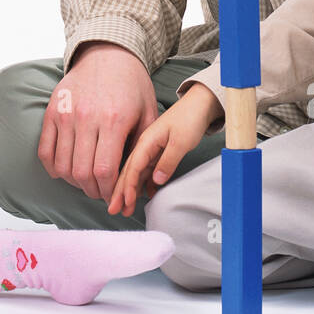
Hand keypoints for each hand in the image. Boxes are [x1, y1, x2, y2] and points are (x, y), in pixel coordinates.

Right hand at [38, 42, 158, 201]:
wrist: (108, 53)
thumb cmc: (132, 85)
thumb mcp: (149, 113)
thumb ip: (144, 148)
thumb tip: (140, 184)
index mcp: (114, 120)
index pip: (104, 171)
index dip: (108, 191)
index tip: (113, 195)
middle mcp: (86, 117)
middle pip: (82, 173)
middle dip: (92, 191)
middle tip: (100, 192)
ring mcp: (65, 114)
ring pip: (62, 166)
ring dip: (73, 182)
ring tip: (85, 182)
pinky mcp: (52, 111)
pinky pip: (45, 151)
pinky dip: (53, 168)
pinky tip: (66, 170)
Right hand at [107, 83, 220, 216]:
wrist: (199, 103)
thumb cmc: (190, 118)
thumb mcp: (181, 141)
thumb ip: (168, 161)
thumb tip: (156, 181)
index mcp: (147, 141)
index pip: (133, 167)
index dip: (127, 186)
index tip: (124, 202)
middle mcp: (145, 146)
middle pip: (129, 171)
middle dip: (120, 192)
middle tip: (114, 210)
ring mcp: (150, 149)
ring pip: (136, 173)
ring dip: (130, 190)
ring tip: (125, 208)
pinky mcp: (157, 151)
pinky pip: (147, 170)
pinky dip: (144, 183)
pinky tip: (145, 195)